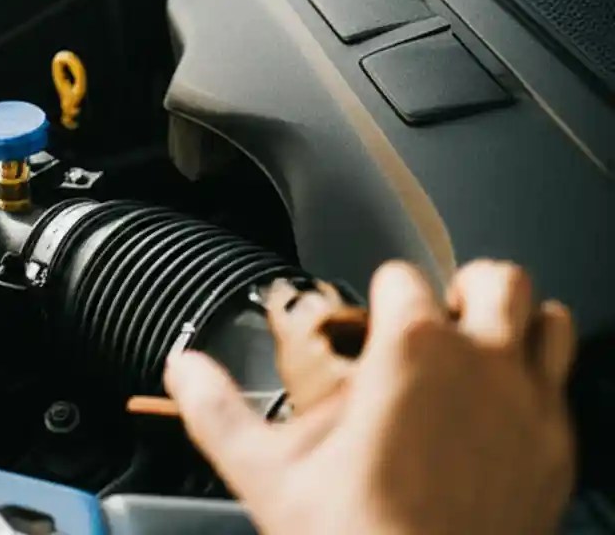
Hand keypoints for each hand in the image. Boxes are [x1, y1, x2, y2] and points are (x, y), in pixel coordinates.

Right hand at [165, 260, 576, 534]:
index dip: (381, 291)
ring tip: (478, 348)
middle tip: (434, 319)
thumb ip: (216, 410)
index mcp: (411, 352)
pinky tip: (501, 411)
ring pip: (551, 322)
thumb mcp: (268, 473)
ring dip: (515, 325)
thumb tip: (184, 369)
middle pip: (497, 279)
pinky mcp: (558, 451)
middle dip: (463, 289)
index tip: (367, 321)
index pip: (403, 276)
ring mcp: (530, 407)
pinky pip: (566, 386)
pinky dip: (538, 382)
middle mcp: (481, 365)